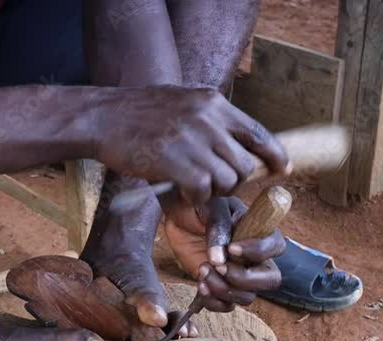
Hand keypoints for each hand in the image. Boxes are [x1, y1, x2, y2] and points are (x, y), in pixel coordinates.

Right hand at [92, 86, 289, 204]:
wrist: (101, 118)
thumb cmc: (136, 114)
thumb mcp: (181, 102)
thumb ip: (209, 118)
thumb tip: (237, 141)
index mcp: (213, 103)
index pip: (259, 133)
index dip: (274, 156)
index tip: (281, 170)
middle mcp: (209, 119)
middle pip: (245, 164)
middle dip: (234, 180)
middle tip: (212, 184)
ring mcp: (195, 141)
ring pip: (228, 180)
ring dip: (213, 191)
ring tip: (192, 185)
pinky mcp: (178, 163)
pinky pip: (204, 191)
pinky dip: (194, 197)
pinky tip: (179, 190)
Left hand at [164, 196, 285, 310]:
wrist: (179, 218)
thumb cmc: (200, 207)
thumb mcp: (211, 208)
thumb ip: (219, 228)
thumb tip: (220, 258)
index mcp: (260, 232)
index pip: (275, 246)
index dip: (257, 251)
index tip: (232, 248)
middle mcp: (256, 258)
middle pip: (270, 280)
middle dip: (245, 279)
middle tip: (219, 267)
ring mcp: (240, 275)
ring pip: (248, 296)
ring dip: (224, 289)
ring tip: (202, 270)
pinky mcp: (223, 288)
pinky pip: (228, 306)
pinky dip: (214, 302)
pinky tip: (201, 287)